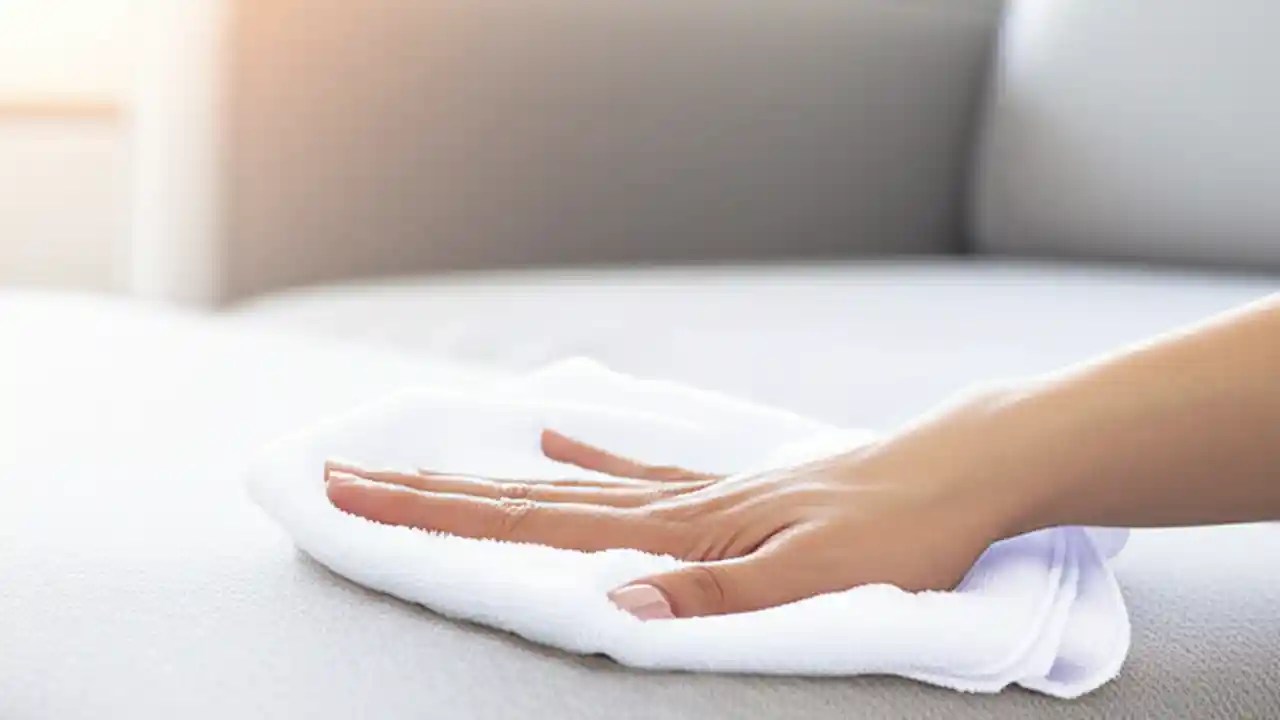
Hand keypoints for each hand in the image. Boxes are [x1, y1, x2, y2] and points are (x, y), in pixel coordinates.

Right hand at [324, 428, 1002, 619]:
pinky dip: (589, 453)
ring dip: (491, 478)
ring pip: (572, 483)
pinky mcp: (733, 488)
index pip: (534, 523)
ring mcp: (701, 489)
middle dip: (432, 491)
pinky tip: (556, 434)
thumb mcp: (813, 583)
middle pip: (529, 495)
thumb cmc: (898, 534)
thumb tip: (608, 603)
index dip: (439, 512)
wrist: (964, 473)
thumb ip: (711, 601)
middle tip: (346, 472)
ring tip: (429, 465)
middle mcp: (676, 501)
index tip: (356, 492)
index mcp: (681, 528)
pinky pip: (641, 468)